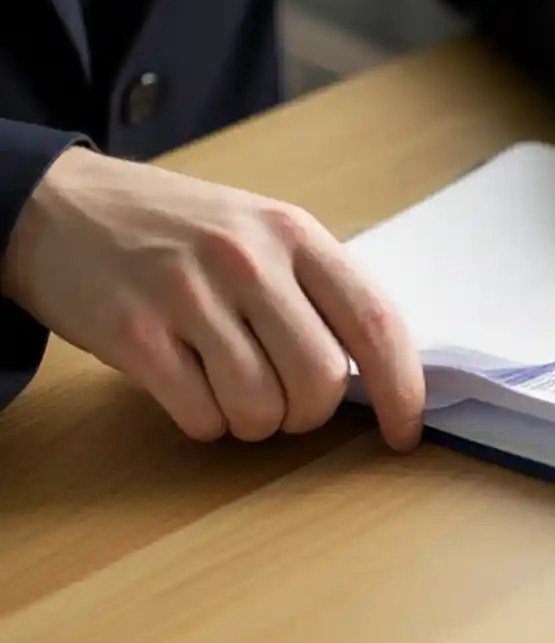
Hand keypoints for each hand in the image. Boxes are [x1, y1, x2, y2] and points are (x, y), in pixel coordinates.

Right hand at [0, 148, 423, 448]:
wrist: (59, 209)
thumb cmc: (181, 232)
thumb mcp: (261, 231)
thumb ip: (319, 290)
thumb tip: (379, 374)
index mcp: (295, 234)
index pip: (376, 322)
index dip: (403, 389)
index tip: (406, 433)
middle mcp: (248, 260)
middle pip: (320, 380)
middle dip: (309, 414)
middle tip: (285, 402)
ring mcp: (188, 295)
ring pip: (261, 408)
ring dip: (254, 423)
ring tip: (229, 389)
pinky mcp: (135, 333)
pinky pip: (202, 418)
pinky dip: (206, 423)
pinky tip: (189, 388)